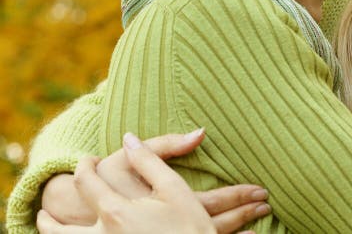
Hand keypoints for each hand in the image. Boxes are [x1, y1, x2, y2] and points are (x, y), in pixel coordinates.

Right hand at [41, 129, 269, 232]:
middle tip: (267, 203)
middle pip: (214, 224)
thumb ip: (165, 147)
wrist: (79, 212)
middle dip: (244, 214)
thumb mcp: (129, 161)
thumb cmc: (109, 180)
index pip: (210, 202)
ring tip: (261, 220)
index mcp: (163, 205)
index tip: (261, 188)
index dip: (237, 195)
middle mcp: (168, 227)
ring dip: (237, 230)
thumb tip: (202, 132)